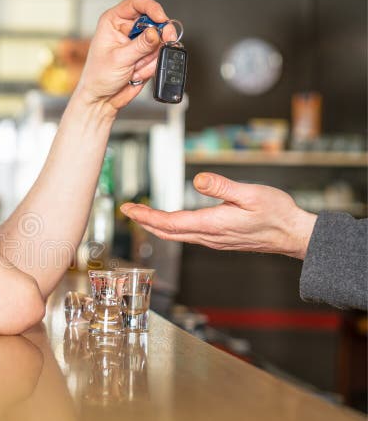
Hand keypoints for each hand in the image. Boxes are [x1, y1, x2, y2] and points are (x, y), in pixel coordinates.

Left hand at [76, 0, 172, 113]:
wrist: (101, 99)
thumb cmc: (98, 78)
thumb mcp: (119, 59)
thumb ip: (140, 45)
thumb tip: (156, 32)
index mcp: (113, 21)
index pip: (137, 3)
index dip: (152, 8)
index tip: (162, 19)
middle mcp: (126, 28)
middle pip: (154, 20)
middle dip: (159, 35)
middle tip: (165, 42)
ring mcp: (137, 42)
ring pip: (159, 40)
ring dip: (150, 57)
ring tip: (134, 68)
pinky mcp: (145, 55)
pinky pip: (158, 54)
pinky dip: (151, 65)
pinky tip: (137, 73)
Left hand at [120, 172, 317, 258]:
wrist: (293, 234)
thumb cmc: (276, 213)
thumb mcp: (251, 194)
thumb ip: (222, 187)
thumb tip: (197, 180)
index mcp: (212, 224)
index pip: (170, 222)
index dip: (146, 216)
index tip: (129, 209)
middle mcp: (208, 236)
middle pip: (167, 232)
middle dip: (144, 221)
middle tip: (127, 211)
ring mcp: (213, 240)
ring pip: (176, 236)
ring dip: (156, 226)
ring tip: (141, 215)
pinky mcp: (218, 240)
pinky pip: (187, 236)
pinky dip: (171, 228)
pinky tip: (168, 222)